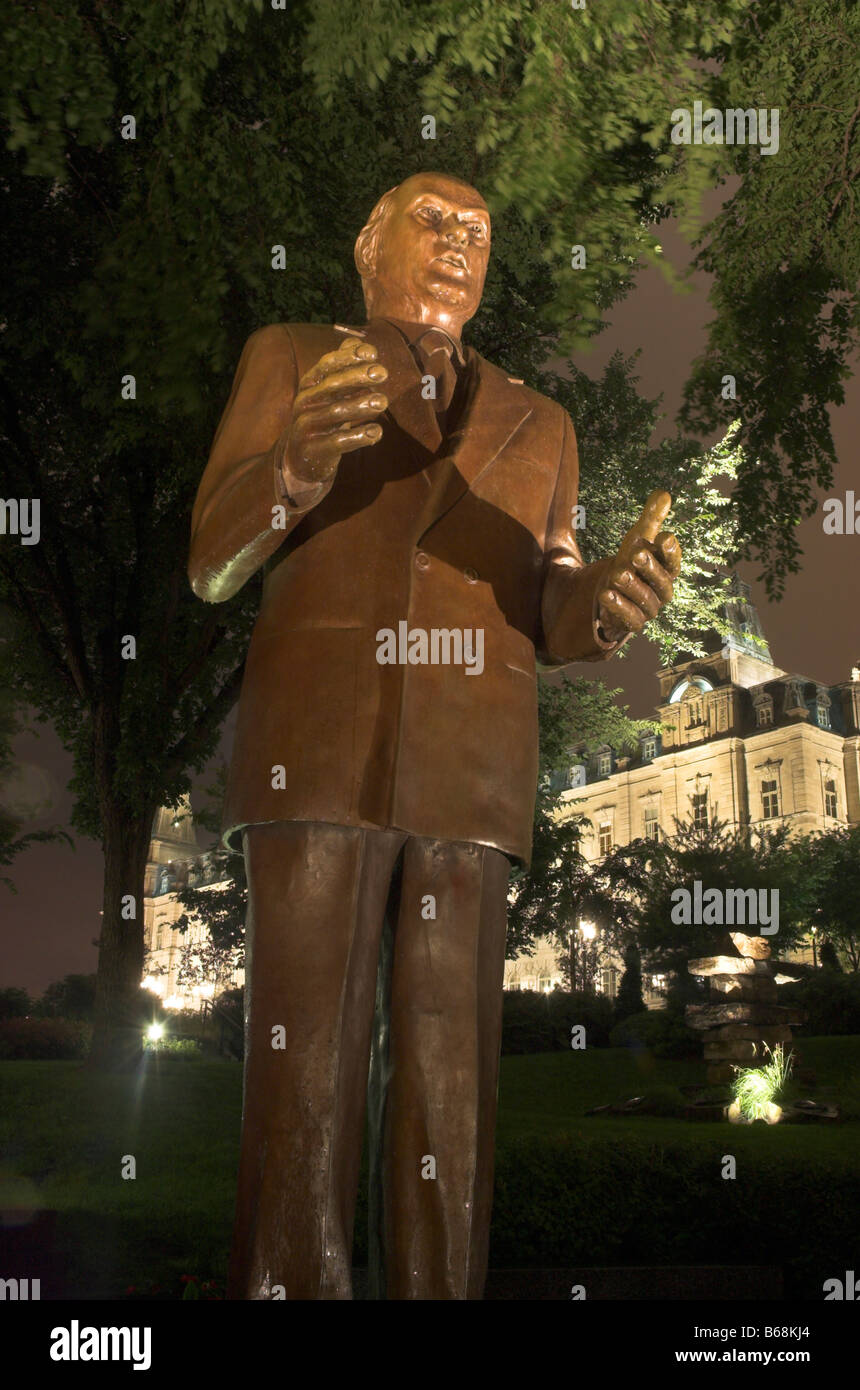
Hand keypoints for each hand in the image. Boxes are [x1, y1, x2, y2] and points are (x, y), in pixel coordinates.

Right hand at [281, 337, 387, 487]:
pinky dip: (358, 436)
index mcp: (309, 385)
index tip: (373, 353)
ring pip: (334, 413)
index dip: (348, 357)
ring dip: (361, 405)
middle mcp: (305, 403)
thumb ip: (344, 370)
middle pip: (331, 386)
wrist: (301, 458)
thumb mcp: (330, 394)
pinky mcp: (314, 451)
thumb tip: (362, 345)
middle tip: (383, 373)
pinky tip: (377, 432)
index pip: (327, 365)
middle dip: (357, 377)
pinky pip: (337, 442)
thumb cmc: (323, 418)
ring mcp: (307, 427)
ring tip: (383, 401)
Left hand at [596, 490, 681, 642]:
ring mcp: (647, 609)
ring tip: (616, 573)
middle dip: (649, 568)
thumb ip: (651, 519)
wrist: (614, 592)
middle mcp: (660, 591)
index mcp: (666, 570)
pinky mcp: (631, 623)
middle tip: (636, 554)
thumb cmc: (632, 563)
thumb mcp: (638, 539)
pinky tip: (605, 594)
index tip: (664, 537)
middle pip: (661, 582)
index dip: (670, 551)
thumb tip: (664, 493)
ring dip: (632, 587)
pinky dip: (619, 607)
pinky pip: (630, 619)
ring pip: (645, 600)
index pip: (674, 562)